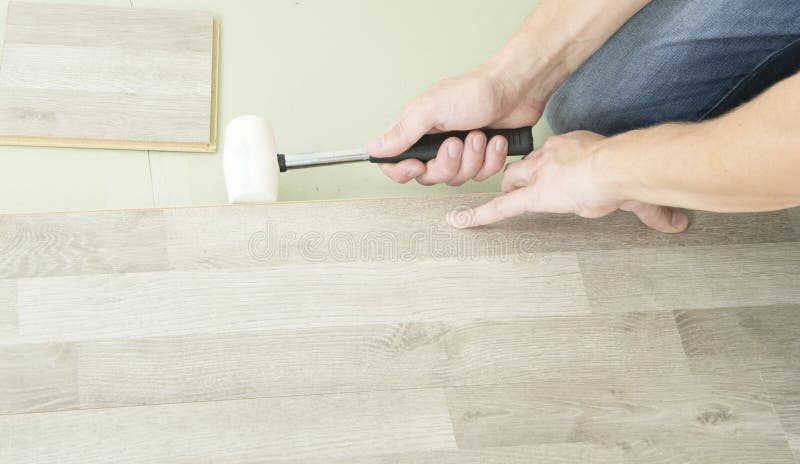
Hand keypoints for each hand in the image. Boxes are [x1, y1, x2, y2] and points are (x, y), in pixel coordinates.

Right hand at [367, 68, 546, 185]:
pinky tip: (496, 140)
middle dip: (448, 164)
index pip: (395, 163)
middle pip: (429, 177)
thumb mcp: (431, 109)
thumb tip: (374, 148)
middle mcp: (435, 143)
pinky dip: (491, 159)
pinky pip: (481, 175)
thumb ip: (402, 132)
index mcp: (417, 129)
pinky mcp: (481, 156)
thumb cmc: (475, 91)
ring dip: (473, 159)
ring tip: (480, 135)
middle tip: (458, 142)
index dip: (403, 172)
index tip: (419, 165)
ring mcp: (459, 151)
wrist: (516, 88)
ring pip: (457, 178)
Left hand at [447, 131, 689, 233]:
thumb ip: (654, 211)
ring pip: (513, 182)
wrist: (618, 167)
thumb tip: (677, 225)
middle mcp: (553, 158)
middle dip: (521, 179)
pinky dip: (478, 215)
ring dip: (509, 193)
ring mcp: (540, 176)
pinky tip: (458, 221)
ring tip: (491, 206)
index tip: (555, 176)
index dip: (551, 170)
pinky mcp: (532, 197)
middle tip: (521, 190)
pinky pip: (499, 207)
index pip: (553, 160)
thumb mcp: (641, 194)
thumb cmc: (629, 175)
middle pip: (526, 168)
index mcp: (575, 150)